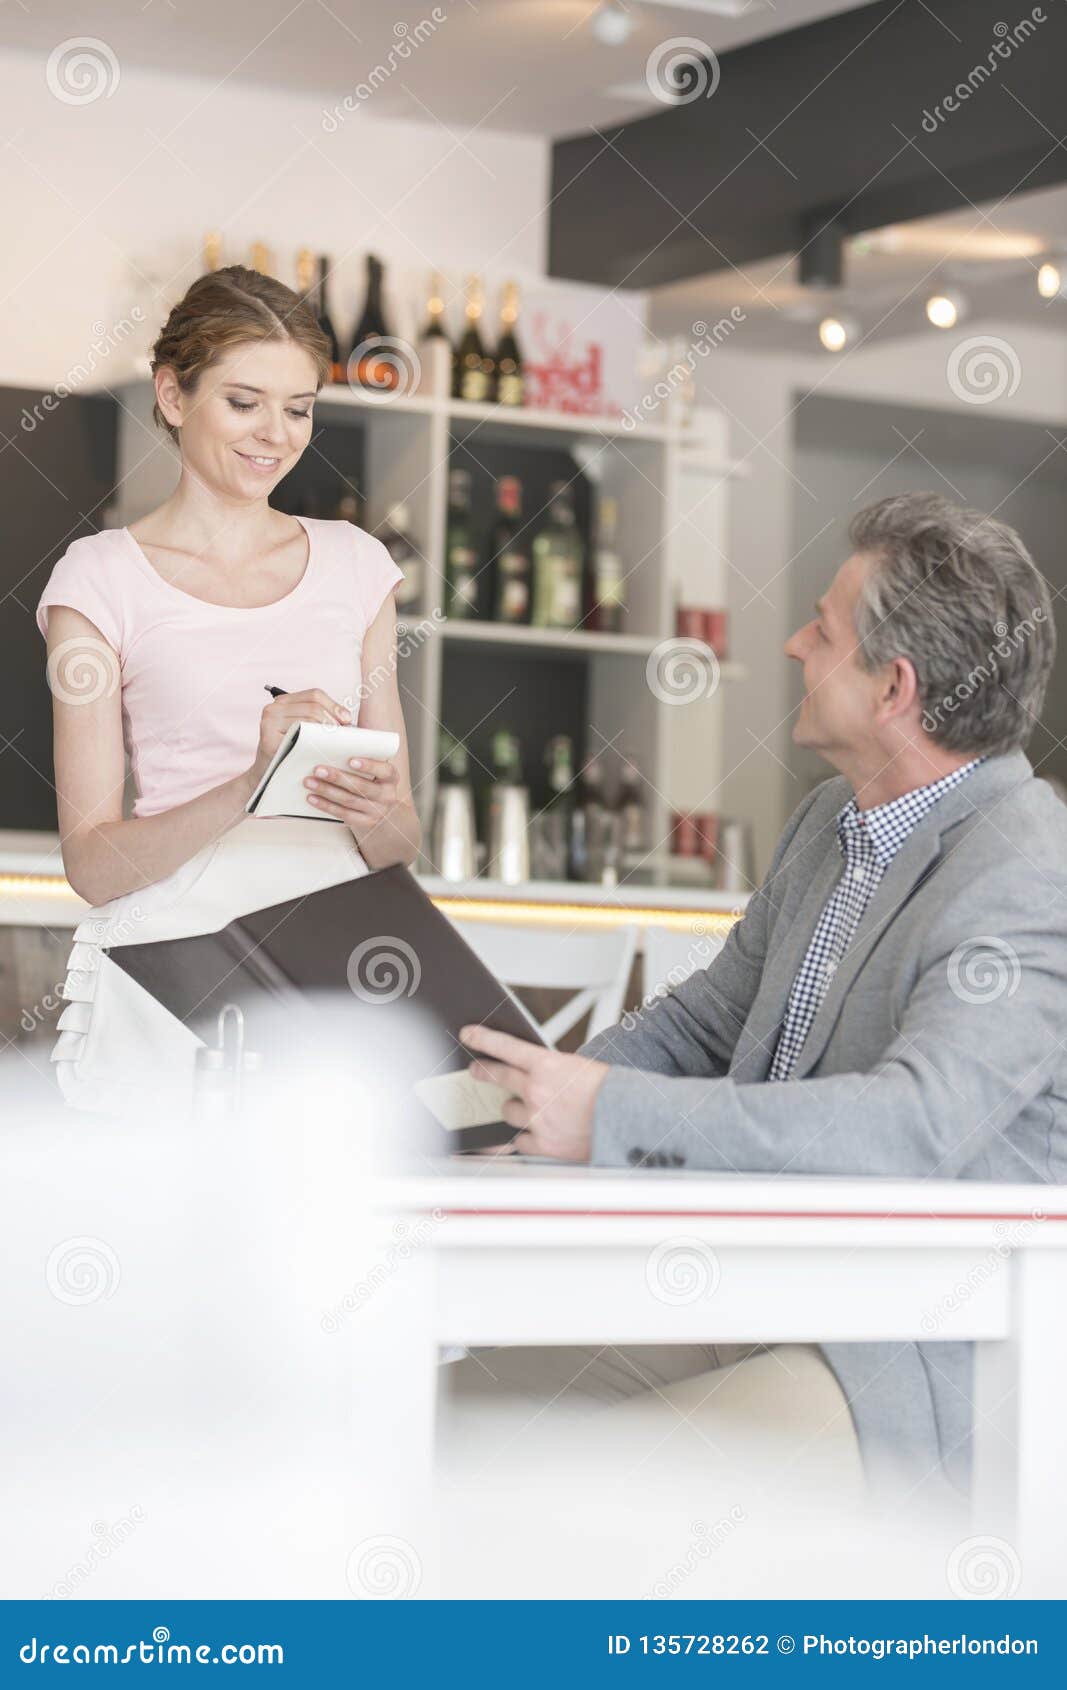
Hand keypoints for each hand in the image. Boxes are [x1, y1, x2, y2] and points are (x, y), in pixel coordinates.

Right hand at [253, 688, 350, 770]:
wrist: (268, 775)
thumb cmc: (291, 752)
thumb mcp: (302, 729)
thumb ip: (318, 717)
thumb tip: (347, 717)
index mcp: (282, 702)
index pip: (314, 695)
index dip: (334, 706)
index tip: (347, 720)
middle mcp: (272, 709)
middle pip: (313, 707)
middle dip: (332, 721)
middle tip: (343, 736)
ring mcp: (268, 723)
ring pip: (309, 719)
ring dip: (327, 732)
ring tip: (334, 743)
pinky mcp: (269, 740)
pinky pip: (300, 735)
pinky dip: (315, 741)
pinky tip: (321, 750)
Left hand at [304, 755, 412, 865]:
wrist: (380, 808)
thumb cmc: (372, 781)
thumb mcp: (374, 769)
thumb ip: (362, 755)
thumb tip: (337, 739)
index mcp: (391, 777)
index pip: (385, 770)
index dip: (369, 766)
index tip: (351, 760)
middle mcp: (387, 795)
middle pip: (361, 787)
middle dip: (337, 778)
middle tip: (318, 770)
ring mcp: (376, 811)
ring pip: (348, 800)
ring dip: (326, 790)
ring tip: (310, 782)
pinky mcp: (364, 822)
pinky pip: (343, 814)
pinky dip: (325, 805)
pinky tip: (313, 798)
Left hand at [459, 1024, 608, 1161]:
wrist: (630, 1120)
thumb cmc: (610, 1091)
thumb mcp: (579, 1068)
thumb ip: (550, 1070)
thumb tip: (531, 1075)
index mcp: (547, 1065)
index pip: (504, 1046)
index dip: (482, 1038)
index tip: (468, 1034)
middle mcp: (536, 1091)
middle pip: (497, 1077)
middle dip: (483, 1072)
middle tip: (474, 1070)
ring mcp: (537, 1119)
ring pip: (508, 1112)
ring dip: (513, 1109)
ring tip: (521, 1108)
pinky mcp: (543, 1144)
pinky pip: (520, 1141)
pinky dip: (525, 1138)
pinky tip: (531, 1134)